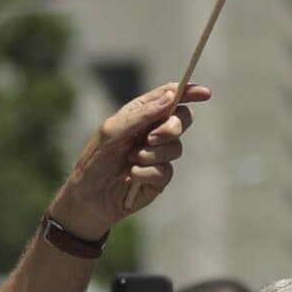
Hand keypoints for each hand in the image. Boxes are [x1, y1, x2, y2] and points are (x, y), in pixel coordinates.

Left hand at [50, 84, 210, 239]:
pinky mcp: (159, 178)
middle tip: (151, 138)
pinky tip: (131, 177)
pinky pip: (166, 170)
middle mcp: (152, 132)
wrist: (88, 198)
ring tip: (130, 161)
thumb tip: (171, 97)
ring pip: (176, 147)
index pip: (169, 97)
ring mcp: (158, 155)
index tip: (204, 94)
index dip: (188, 92)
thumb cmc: (95, 161)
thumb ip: (141, 115)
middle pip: (181, 120)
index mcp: (140, 115)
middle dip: (171, 128)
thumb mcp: (112, 132)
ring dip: (151, 154)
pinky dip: (147, 172)